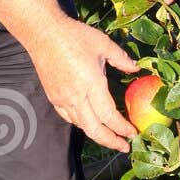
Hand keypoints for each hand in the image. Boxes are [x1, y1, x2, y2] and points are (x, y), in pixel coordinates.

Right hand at [31, 15, 138, 152]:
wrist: (43, 33)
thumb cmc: (75, 36)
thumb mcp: (104, 44)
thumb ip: (122, 59)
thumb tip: (136, 70)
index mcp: (91, 84)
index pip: (109, 116)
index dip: (122, 128)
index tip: (133, 133)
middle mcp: (76, 96)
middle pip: (95, 129)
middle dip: (111, 141)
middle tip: (125, 146)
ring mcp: (62, 99)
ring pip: (82, 126)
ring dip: (98, 134)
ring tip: (111, 136)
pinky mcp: (54, 97)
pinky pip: (70, 118)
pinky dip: (83, 124)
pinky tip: (91, 123)